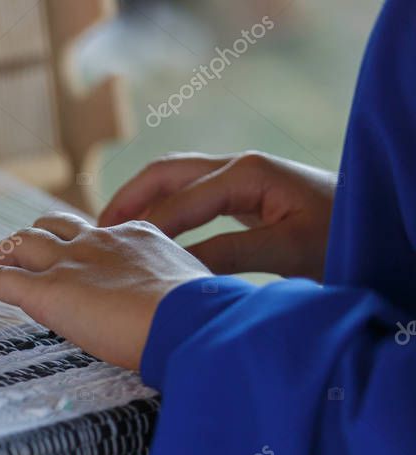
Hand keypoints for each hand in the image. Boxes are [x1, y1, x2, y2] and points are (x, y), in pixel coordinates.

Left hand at [0, 214, 211, 370]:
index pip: (94, 232)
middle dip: (31, 240)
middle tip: (17, 260)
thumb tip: (195, 323)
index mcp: (136, 238)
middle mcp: (99, 241)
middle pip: (51, 226)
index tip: (70, 261)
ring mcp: (71, 263)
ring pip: (19, 245)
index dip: (75, 245)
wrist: (196, 323)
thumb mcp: (198, 299)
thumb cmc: (207, 320)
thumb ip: (180, 301)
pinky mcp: (49, 291)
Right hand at [98, 151, 335, 280]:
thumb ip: (229, 256)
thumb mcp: (288, 251)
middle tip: (96, 233)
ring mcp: (241, 178)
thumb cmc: (344, 237)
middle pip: (164, 175)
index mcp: (245, 174)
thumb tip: (173, 266)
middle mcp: (238, 167)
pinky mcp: (245, 194)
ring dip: (141, 203)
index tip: (113, 258)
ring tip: (111, 233)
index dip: (142, 230)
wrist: (378, 224)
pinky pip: (190, 196)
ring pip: (174, 182)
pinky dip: (162, 210)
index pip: (177, 202)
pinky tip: (149, 236)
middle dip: (127, 201)